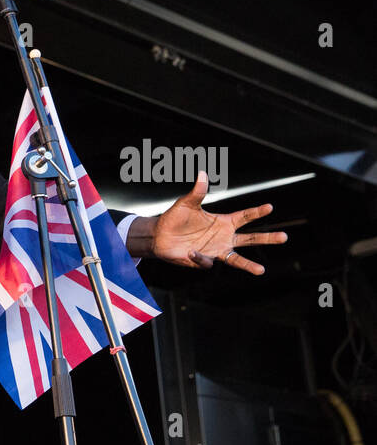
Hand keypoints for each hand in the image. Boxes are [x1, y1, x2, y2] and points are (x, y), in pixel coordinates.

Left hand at [131, 171, 287, 274]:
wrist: (159, 236)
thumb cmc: (175, 218)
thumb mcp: (186, 203)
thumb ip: (197, 192)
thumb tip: (201, 173)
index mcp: (224, 222)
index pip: (245, 216)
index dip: (257, 212)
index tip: (270, 207)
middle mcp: (224, 237)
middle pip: (250, 238)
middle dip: (267, 238)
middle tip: (284, 237)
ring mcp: (215, 250)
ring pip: (236, 259)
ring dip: (248, 264)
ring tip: (261, 270)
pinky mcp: (203, 260)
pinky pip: (207, 261)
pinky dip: (200, 257)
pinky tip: (191, 251)